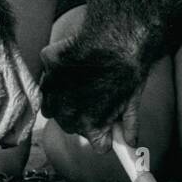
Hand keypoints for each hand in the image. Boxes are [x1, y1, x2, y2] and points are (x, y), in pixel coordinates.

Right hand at [0, 14, 41, 147]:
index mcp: (3, 43)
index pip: (26, 83)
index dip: (22, 111)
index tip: (7, 132)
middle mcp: (8, 46)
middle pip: (29, 94)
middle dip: (19, 125)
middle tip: (3, 144)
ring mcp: (0, 47)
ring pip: (15, 98)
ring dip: (0, 126)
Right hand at [39, 33, 146, 148]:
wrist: (118, 38)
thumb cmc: (128, 70)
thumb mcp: (133, 102)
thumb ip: (128, 126)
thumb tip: (130, 142)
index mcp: (89, 125)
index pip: (96, 142)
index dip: (105, 130)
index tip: (109, 120)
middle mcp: (66, 112)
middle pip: (71, 123)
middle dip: (83, 113)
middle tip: (96, 95)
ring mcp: (53, 89)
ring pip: (53, 104)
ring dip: (65, 96)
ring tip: (83, 80)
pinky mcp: (49, 66)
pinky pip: (50, 75)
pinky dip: (60, 70)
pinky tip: (76, 61)